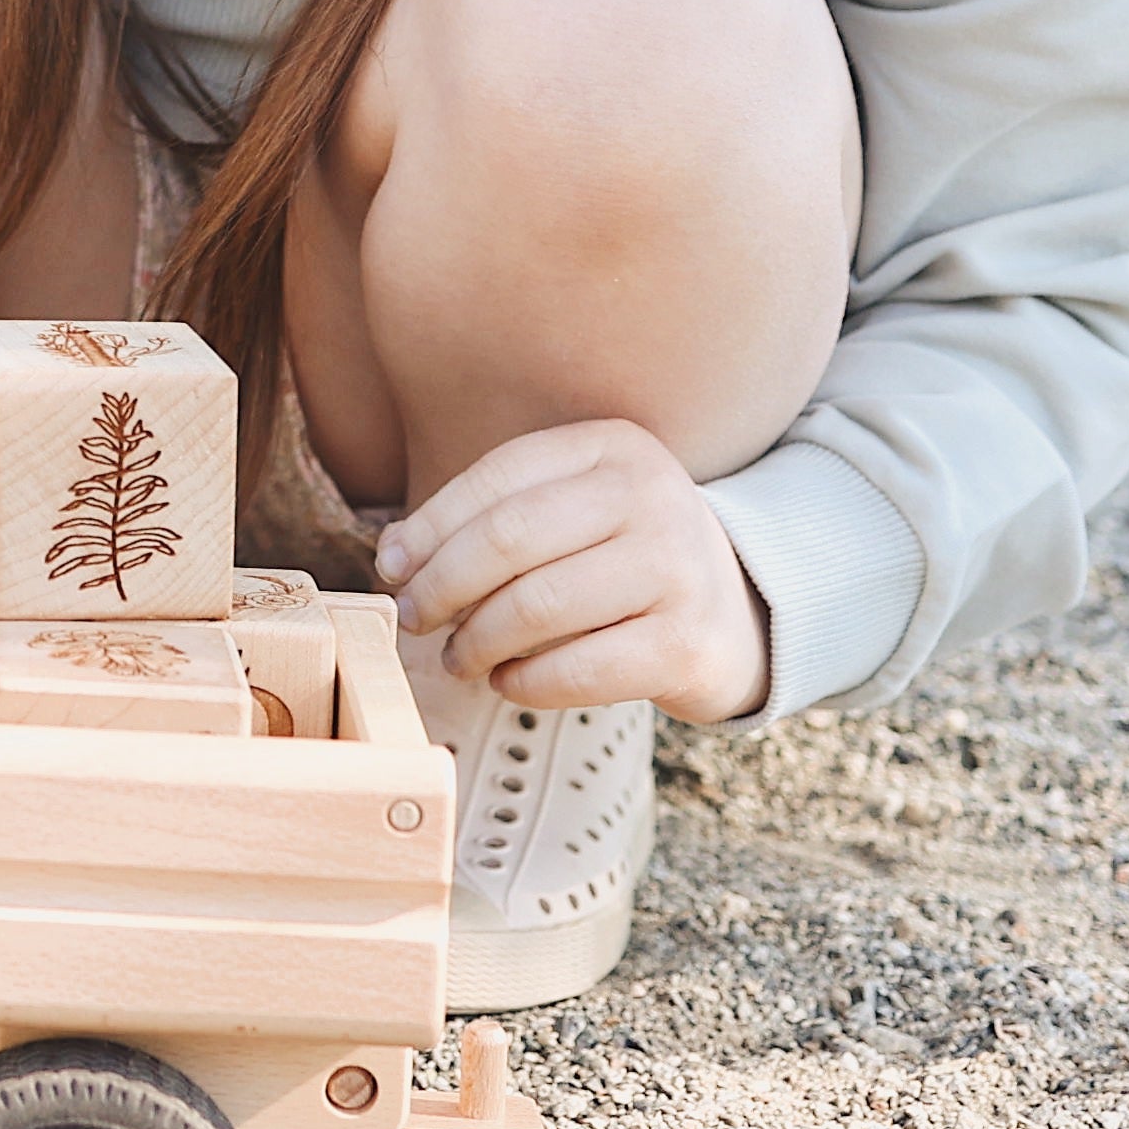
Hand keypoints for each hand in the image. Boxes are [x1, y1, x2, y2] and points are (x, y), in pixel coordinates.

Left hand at [376, 421, 769, 723]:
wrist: (738, 612)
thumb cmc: (623, 557)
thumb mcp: (572, 510)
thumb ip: (488, 518)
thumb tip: (393, 557)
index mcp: (614, 447)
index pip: (496, 478)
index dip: (429, 527)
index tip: (391, 568)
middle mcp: (651, 496)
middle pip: (508, 539)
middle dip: (442, 585)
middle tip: (414, 618)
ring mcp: (676, 569)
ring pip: (537, 607)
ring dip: (476, 641)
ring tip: (458, 656)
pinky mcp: (686, 644)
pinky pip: (576, 669)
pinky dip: (524, 682)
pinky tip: (508, 680)